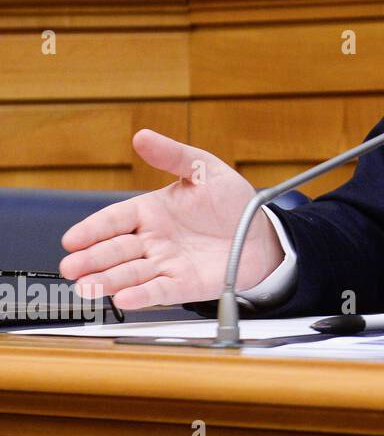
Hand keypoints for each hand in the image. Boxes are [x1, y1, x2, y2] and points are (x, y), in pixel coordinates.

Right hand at [60, 129, 283, 308]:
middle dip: (92, 259)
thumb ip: (173, 155)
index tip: (72, 238)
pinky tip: (123, 299)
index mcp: (151, 211)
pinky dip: (142, 295)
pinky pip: (160, 290)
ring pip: (131, 273)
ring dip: (108, 280)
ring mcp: (166, 263)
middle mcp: (153, 240)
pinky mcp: (184, 284)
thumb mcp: (204, 170)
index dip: (92, 229)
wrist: (261, 233)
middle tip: (71, 266)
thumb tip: (142, 136)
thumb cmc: (231, 202)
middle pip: (115, 249)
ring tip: (87, 286)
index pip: (114, 219)